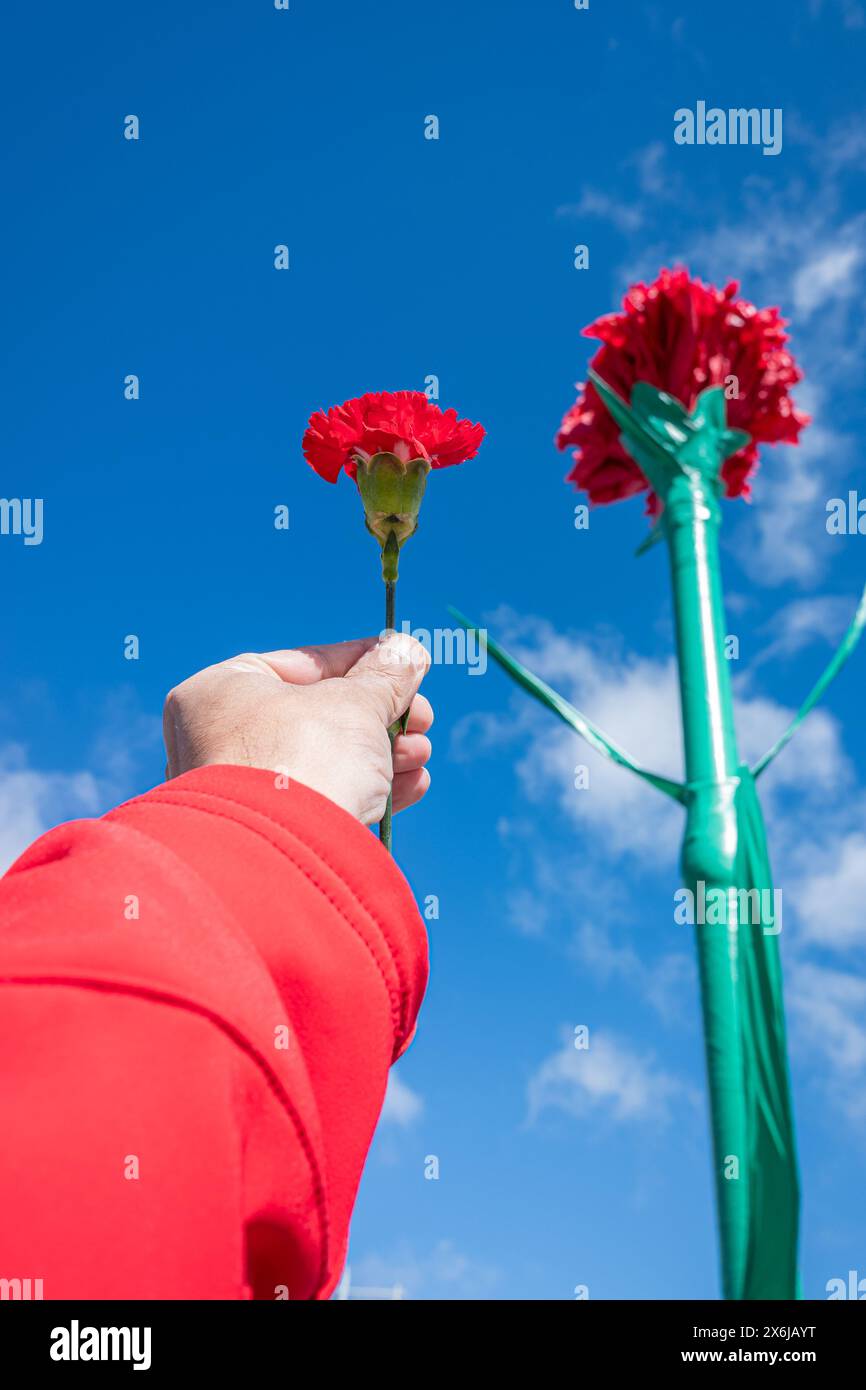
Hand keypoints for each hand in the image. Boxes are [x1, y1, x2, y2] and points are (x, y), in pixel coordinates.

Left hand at [163, 634, 432, 825]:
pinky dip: (370, 790)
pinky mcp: (270, 833)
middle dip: (383, 717)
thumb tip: (407, 650)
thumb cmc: (307, 756)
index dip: (362, 661)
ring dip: (386, 754)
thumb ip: (384, 677)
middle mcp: (221, 739)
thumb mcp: (356, 704)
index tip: (404, 662)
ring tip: (420, 755)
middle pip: (321, 715)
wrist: (283, 857)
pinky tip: (412, 786)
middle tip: (424, 718)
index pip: (303, 664)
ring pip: (328, 760)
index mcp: (223, 690)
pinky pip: (325, 799)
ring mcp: (243, 791)